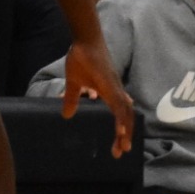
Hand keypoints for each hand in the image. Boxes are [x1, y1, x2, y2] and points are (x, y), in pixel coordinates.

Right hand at [60, 38, 133, 158]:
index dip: (121, 131)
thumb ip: (73, 99)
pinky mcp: (110, 84)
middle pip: (126, 117)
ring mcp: (115, 88)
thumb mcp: (75, 84)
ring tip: (123, 146)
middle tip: (121, 152)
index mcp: (111, 94)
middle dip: (125, 135)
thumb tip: (67, 116)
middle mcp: (117, 92)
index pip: (120, 115)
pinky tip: (121, 129)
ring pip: (125, 113)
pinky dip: (121, 118)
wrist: (84, 41)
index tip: (118, 147)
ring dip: (125, 130)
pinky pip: (118, 104)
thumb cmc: (82, 59)